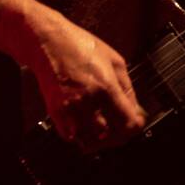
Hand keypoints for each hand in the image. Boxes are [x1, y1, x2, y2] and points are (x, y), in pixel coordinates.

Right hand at [0, 3, 147, 153]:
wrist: (47, 42)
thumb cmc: (79, 45)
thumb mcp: (115, 60)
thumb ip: (127, 88)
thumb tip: (136, 110)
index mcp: (106, 87)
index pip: (128, 123)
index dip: (136, 125)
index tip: (136, 122)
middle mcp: (88, 101)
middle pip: (111, 137)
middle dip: (120, 135)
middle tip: (121, 127)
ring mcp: (70, 109)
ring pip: (90, 142)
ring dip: (99, 139)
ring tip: (104, 129)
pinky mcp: (55, 113)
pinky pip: (71, 137)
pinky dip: (80, 136)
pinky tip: (85, 125)